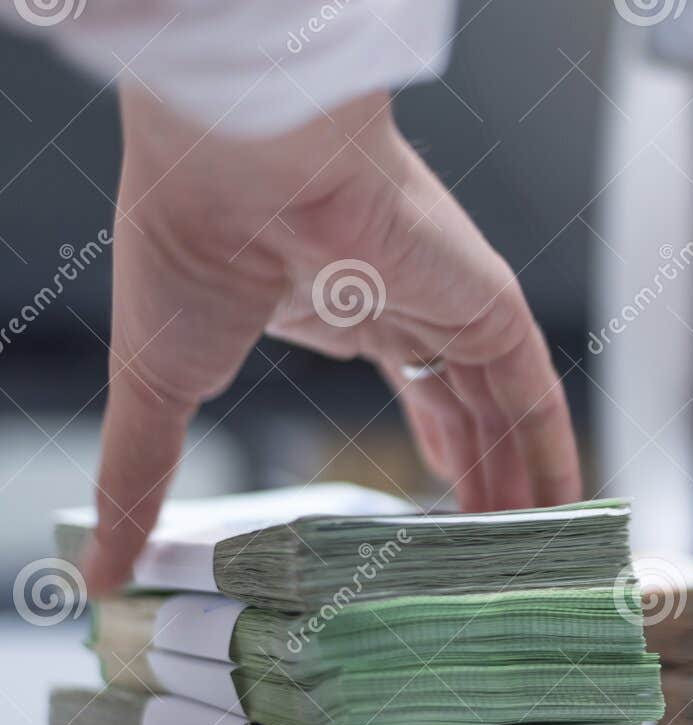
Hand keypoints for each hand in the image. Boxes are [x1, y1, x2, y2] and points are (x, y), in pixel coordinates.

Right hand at [82, 88, 580, 595]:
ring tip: (530, 554)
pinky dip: (553, 450)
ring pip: (501, 409)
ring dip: (518, 480)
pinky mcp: (490, 306)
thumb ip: (143, 479)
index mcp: (333, 302)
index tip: (436, 505)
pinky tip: (565, 508)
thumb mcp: (162, 387)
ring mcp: (451, 303)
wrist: (239, 160)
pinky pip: (535, 392)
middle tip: (493, 552)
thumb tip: (95, 564)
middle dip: (476, 478)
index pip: (402, 383)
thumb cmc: (188, 245)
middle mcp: (404, 301)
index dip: (426, 443)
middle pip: (459, 405)